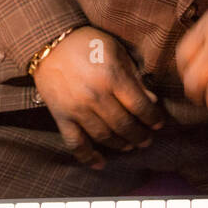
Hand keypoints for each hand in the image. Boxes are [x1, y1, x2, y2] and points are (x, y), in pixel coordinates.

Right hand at [32, 27, 167, 168]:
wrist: (49, 43)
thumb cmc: (88, 44)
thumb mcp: (117, 52)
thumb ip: (135, 77)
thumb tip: (152, 101)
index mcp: (112, 77)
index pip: (140, 106)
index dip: (152, 118)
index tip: (158, 123)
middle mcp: (95, 96)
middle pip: (124, 125)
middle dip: (139, 135)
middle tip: (146, 140)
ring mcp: (77, 108)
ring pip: (104, 136)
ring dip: (120, 145)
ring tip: (129, 146)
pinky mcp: (61, 116)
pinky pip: (75, 143)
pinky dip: (88, 156)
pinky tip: (100, 163)